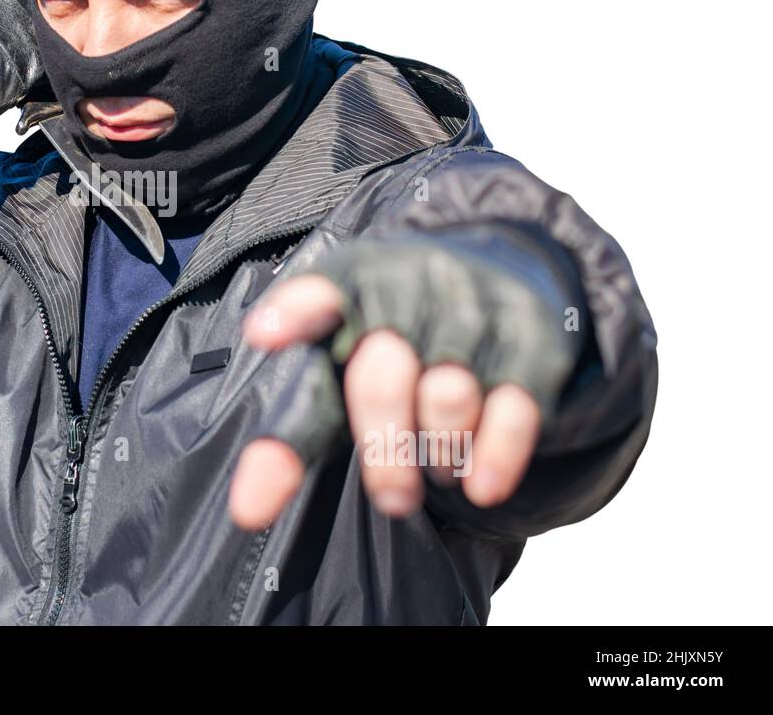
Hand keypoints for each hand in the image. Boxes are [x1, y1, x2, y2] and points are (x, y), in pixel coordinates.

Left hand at [229, 223, 586, 529]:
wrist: (506, 266)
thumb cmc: (392, 338)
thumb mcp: (335, 369)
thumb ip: (289, 436)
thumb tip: (247, 512)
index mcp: (350, 283)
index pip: (317, 293)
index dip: (292, 312)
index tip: (264, 333)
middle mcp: (410, 284)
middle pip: (382, 379)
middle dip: (385, 453)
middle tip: (392, 500)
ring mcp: (474, 306)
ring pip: (450, 397)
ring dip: (440, 454)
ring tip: (436, 475)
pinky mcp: (531, 336)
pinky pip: (515, 407)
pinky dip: (497, 456)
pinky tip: (482, 488)